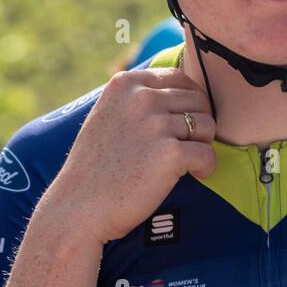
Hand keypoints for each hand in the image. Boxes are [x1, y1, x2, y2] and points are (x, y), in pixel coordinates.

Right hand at [55, 68, 216, 242]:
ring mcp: (155, 124)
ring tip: (186, 161)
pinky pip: (207, 154)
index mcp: (126, 84)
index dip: (191, 100)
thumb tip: (182, 93)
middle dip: (199, 123)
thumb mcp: (108, 115)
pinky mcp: (169, 153)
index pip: (179, 78)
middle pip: (198, 100)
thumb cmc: (95, 167)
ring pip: (206, 125)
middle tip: (187, 146)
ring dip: (202, 145)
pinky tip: (195, 174)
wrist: (78, 207)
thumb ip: (137, 99)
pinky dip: (206, 167)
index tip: (186, 121)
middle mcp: (141, 97)